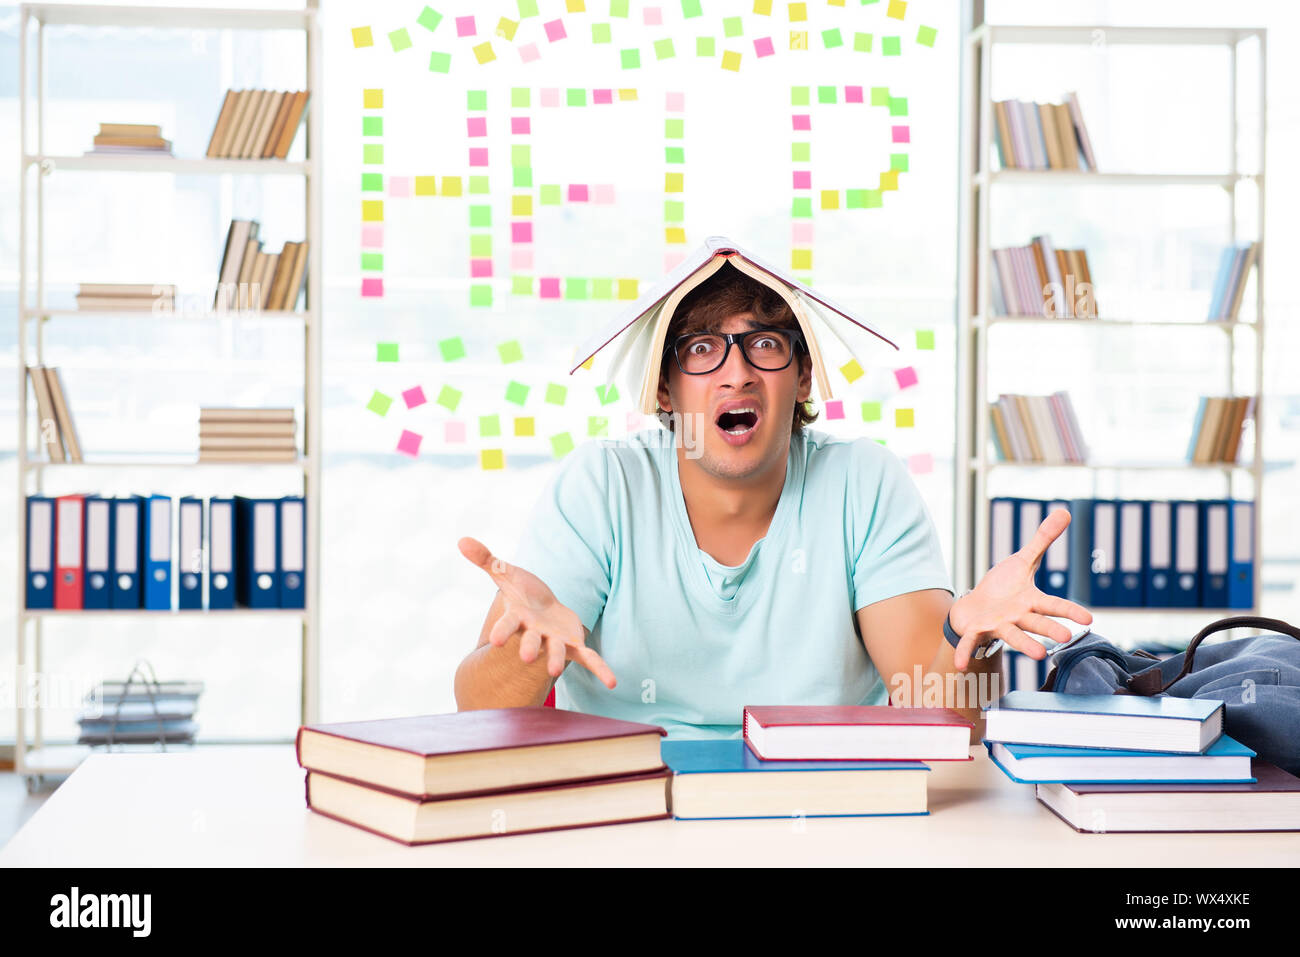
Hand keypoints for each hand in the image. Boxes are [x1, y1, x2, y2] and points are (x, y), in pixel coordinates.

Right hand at [458, 537, 616, 688]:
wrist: (544, 608)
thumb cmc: (521, 592)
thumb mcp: (506, 573)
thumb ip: (486, 559)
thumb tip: (461, 539)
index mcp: (518, 618)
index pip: (507, 625)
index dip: (503, 632)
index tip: (496, 641)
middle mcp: (535, 634)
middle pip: (532, 642)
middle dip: (531, 649)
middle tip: (529, 657)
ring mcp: (554, 641)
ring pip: (556, 652)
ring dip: (556, 661)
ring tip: (556, 670)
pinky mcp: (574, 645)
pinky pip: (589, 659)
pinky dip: (600, 669)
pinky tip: (612, 682)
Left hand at [949, 508, 1092, 669]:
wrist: (976, 606)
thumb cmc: (1003, 587)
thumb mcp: (1022, 561)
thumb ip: (1042, 540)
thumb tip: (1064, 511)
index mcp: (1030, 601)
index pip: (1053, 605)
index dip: (1070, 611)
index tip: (1089, 619)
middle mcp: (1017, 617)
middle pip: (1036, 622)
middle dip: (1050, 629)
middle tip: (1065, 638)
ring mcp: (998, 625)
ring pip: (1012, 635)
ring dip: (1023, 644)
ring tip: (1038, 655)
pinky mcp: (977, 630)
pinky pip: (970, 642)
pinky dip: (964, 651)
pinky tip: (959, 664)